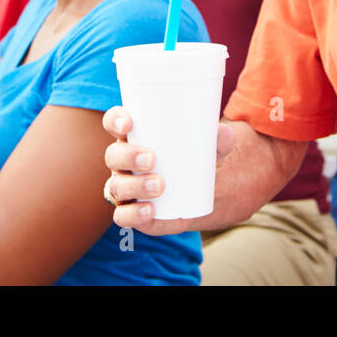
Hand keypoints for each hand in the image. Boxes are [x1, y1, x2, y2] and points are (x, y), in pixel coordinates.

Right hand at [102, 106, 235, 235]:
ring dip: (135, 185)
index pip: (115, 123)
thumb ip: (219, 139)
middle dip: (128, 156)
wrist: (200, 193)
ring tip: (160, 185)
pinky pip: (123, 216)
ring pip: (116, 187)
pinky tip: (149, 210)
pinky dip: (133, 214)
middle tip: (151, 158)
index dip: (116, 120)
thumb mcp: (208, 147)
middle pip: (113, 155)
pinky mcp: (133, 213)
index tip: (129, 122)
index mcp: (135, 137)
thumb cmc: (195, 158)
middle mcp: (124, 162)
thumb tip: (222, 133)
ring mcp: (126, 188)